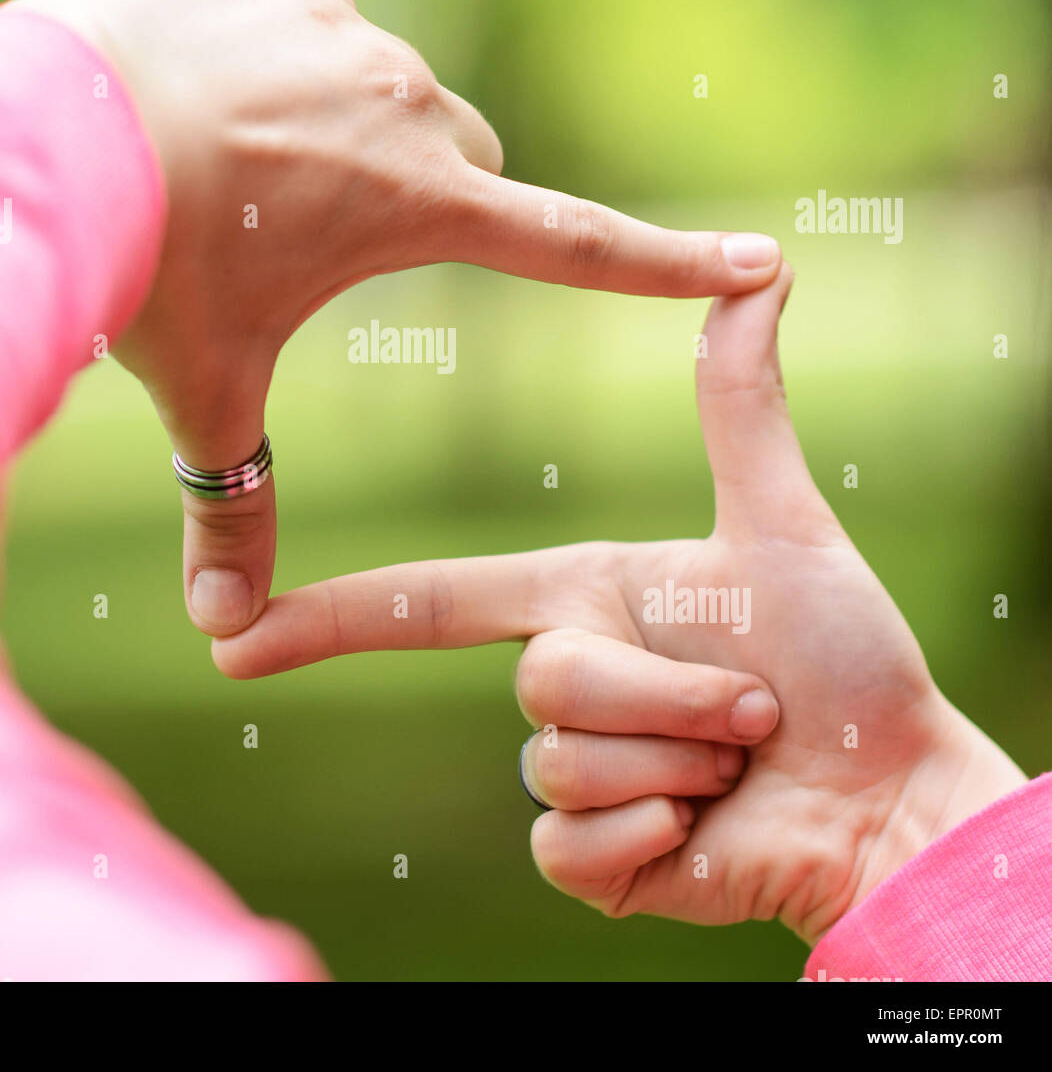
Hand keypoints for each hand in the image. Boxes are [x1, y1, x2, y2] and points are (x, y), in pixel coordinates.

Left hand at [10, 0, 781, 637]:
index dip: (665, 264)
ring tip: (234, 169)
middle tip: (326, 232)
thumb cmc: (144, 260)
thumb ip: (228, 502)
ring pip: (377, 89)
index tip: (758, 261)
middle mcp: (406, 100)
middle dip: (423, 199)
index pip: (574, 243)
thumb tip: (220, 631)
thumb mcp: (205, 387)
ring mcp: (343, 25)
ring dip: (331, 130)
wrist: (40, 119)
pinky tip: (197, 99)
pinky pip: (303, 27)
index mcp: (418, 201)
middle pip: (461, 161)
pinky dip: (269, 67)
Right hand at [215, 267, 1025, 941]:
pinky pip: (570, 847)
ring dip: (681, 758)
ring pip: (561, 763)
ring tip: (742, 757)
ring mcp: (573, 776)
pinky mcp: (590, 859)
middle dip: (670, 694)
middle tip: (754, 705)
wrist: (893, 792)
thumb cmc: (844, 656)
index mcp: (579, 598)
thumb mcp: (780, 523)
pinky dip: (658, 836)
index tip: (237, 632)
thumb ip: (741, 402)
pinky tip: (707, 830)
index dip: (331, 616)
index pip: (432, 602)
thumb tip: (765, 270)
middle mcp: (564, 681)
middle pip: (545, 682)